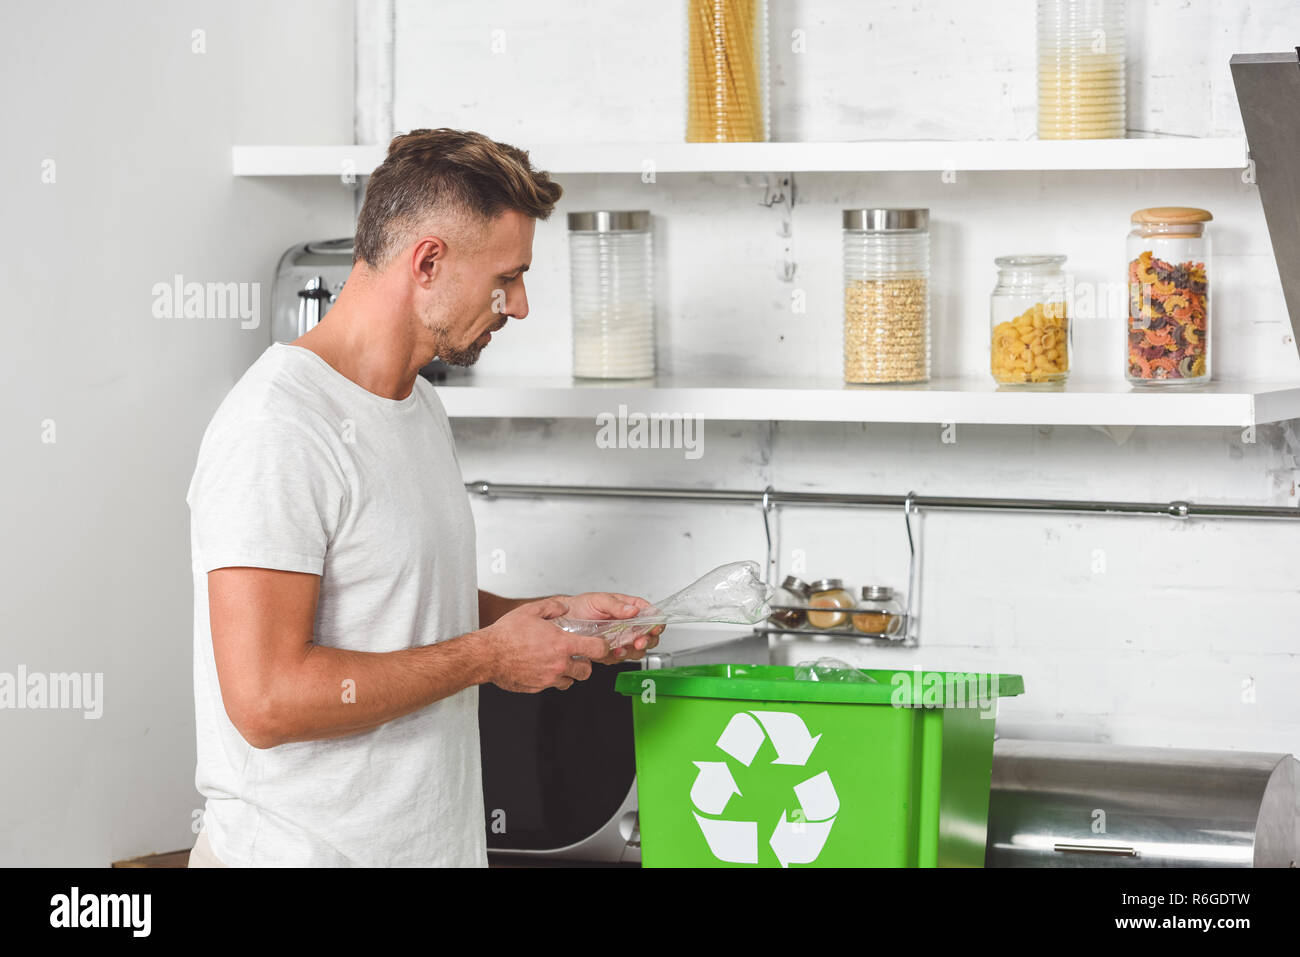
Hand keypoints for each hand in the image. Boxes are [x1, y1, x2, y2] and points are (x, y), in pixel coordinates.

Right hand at [477, 597, 608, 692]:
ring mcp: (548, 678)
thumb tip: (564, 608)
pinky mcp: (537, 687)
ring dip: (568, 673)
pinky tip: (542, 667)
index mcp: (562, 644)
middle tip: (577, 656)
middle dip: (585, 664)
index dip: (603, 647)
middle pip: (587, 671)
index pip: (597, 650)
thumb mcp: (531, 611)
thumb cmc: (507, 634)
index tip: (601, 645)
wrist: (487, 655)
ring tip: (558, 662)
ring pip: (570, 681)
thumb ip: (553, 607)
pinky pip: (552, 685)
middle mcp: (558, 664)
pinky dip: (551, 678)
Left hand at [561, 592, 664, 664]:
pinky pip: (621, 657)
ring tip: (621, 648)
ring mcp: (621, 639)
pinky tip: (612, 652)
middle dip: (647, 641)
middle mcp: (628, 624)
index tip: (655, 627)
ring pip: (638, 650)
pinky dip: (618, 656)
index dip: (657, 622)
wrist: (563, 621)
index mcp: (629, 608)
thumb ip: (616, 605)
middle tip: (639, 641)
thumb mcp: (599, 600)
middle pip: (650, 636)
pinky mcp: (612, 651)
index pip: (652, 615)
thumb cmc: (581, 606)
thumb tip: (633, 610)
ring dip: (632, 651)